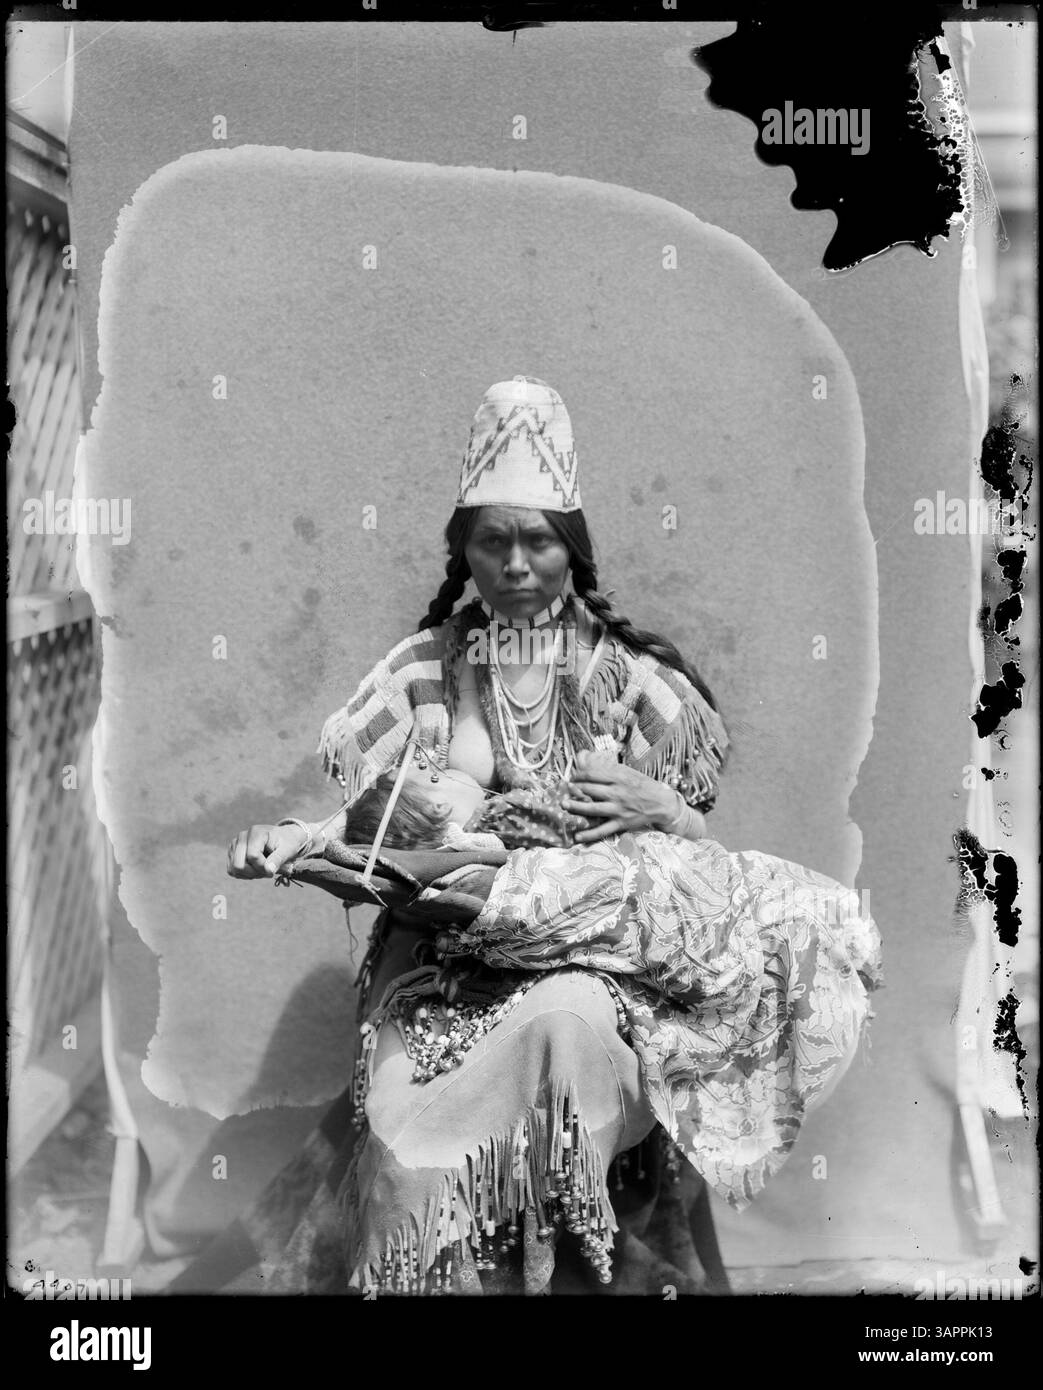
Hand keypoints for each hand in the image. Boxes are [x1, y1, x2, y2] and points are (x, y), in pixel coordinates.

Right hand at [227, 823, 310, 878]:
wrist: (283, 838)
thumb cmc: (287, 842)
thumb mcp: (288, 850)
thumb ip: (278, 859)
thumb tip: (268, 870)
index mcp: (256, 832)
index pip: (252, 856)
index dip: (263, 867)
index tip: (274, 870)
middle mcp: (242, 837)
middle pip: (238, 865)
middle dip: (255, 873)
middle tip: (268, 872)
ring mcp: (235, 845)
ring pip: (235, 869)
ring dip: (251, 874)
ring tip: (264, 869)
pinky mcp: (232, 853)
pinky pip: (232, 871)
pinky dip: (245, 874)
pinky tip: (256, 869)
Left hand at [561, 751, 676, 842]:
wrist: (661, 803)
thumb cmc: (643, 786)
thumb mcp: (629, 773)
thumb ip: (611, 770)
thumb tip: (591, 766)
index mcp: (619, 778)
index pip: (592, 774)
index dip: (579, 775)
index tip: (573, 777)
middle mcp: (617, 793)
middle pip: (590, 789)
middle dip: (575, 788)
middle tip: (565, 789)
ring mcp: (618, 809)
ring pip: (593, 809)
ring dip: (576, 807)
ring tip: (564, 805)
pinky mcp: (621, 823)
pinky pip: (602, 830)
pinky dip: (589, 835)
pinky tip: (577, 837)